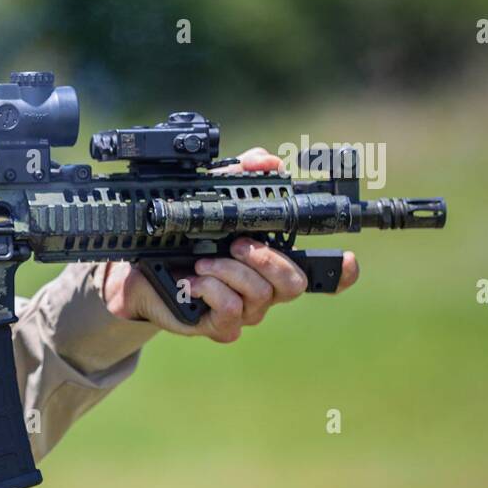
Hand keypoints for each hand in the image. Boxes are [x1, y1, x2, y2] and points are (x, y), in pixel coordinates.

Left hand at [101, 147, 359, 341]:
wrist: (138, 272)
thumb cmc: (179, 239)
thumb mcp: (208, 197)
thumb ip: (239, 175)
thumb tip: (267, 161)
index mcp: (270, 260)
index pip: (321, 273)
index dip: (342, 271)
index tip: (349, 259)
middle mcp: (264, 288)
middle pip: (294, 284)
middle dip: (267, 259)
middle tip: (238, 244)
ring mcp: (245, 310)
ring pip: (261, 295)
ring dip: (230, 272)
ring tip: (203, 261)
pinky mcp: (220, 326)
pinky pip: (232, 312)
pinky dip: (213, 291)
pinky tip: (194, 281)